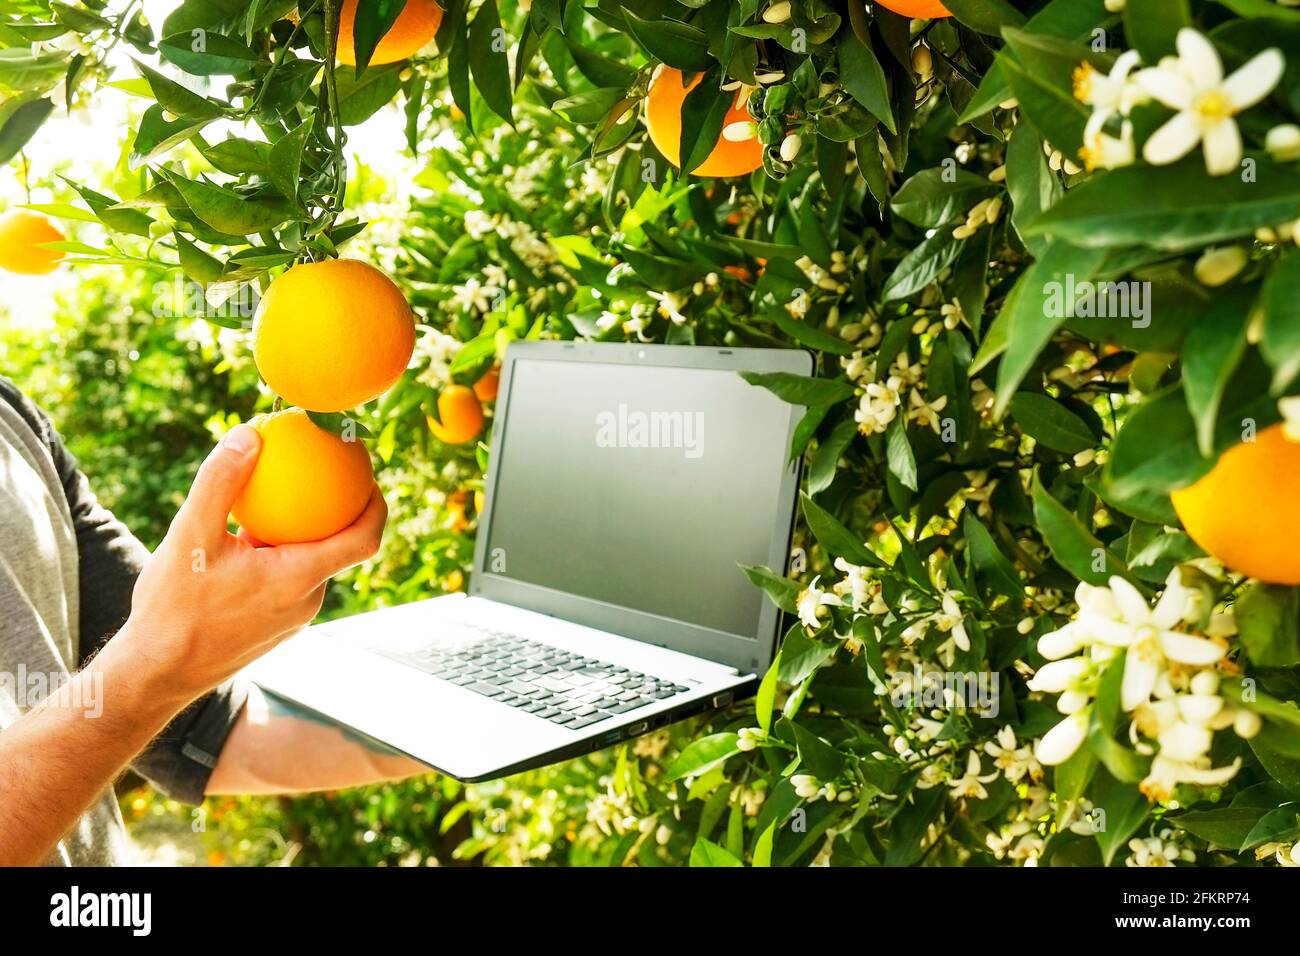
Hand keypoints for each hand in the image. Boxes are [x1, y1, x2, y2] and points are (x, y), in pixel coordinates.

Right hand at [121, 423, 386, 705]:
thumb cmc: (173, 608)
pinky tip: (250, 533)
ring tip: (284, 496)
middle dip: (340, 509)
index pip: (364, 539)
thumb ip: (221, 482)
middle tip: (327, 470)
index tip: (368, 472)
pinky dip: (281, 554)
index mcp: (300, 578)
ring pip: (310, 564)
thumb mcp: (190, 535)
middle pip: (340, 547)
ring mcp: (292, 617)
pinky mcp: (275, 626)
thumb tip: (250, 433)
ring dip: (304, 533)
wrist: (157, 673)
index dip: (376, 504)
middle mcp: (306, 600)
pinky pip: (289, 581)